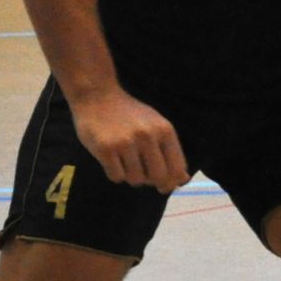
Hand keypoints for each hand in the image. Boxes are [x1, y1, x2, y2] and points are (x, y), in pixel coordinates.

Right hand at [70, 87, 188, 191]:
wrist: (97, 95)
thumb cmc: (128, 114)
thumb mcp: (155, 125)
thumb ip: (170, 151)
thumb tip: (183, 180)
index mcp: (164, 130)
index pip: (177, 168)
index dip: (171, 181)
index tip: (163, 184)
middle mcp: (147, 136)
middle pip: (158, 178)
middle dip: (151, 181)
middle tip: (142, 174)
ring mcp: (125, 142)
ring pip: (136, 180)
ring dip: (131, 176)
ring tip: (124, 161)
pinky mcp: (105, 149)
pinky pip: (116, 177)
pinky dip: (115, 173)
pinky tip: (111, 160)